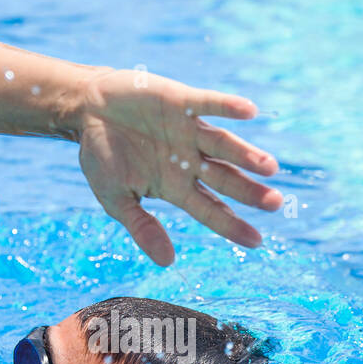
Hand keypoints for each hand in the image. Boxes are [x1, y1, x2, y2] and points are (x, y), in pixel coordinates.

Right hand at [74, 67, 282, 265]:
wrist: (87, 108)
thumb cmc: (102, 155)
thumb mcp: (116, 198)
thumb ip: (142, 227)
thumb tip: (168, 262)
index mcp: (175, 186)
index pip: (211, 210)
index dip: (232, 225)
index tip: (257, 241)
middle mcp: (189, 160)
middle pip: (226, 179)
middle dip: (249, 191)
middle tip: (275, 203)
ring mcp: (188, 131)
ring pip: (224, 145)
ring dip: (246, 155)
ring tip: (270, 167)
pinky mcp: (182, 101)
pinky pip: (209, 103)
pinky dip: (227, 106)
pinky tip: (250, 112)